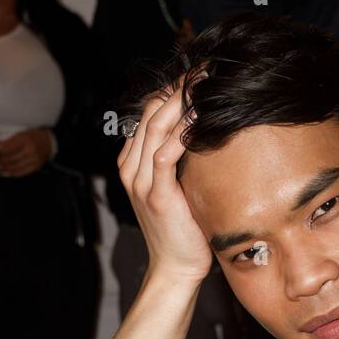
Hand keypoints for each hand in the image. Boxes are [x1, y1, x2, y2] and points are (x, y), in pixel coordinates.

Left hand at [0, 128, 53, 177]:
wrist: (48, 142)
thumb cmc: (32, 137)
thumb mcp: (20, 134)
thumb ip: (9, 141)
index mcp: (24, 139)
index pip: (6, 147)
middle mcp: (30, 150)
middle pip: (9, 158)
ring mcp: (33, 160)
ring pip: (14, 167)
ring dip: (3, 168)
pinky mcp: (35, 167)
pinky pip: (21, 172)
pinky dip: (12, 173)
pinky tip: (5, 173)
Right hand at [118, 81, 211, 283]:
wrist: (176, 268)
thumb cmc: (185, 228)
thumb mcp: (180, 186)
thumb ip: (182, 159)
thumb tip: (206, 131)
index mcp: (133, 162)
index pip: (148, 110)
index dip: (172, 88)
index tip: (200, 74)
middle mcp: (131, 167)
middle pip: (150, 111)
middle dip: (178, 87)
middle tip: (207, 70)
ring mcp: (140, 181)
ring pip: (154, 127)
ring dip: (180, 102)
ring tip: (205, 85)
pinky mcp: (156, 196)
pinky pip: (163, 156)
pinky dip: (180, 135)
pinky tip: (198, 121)